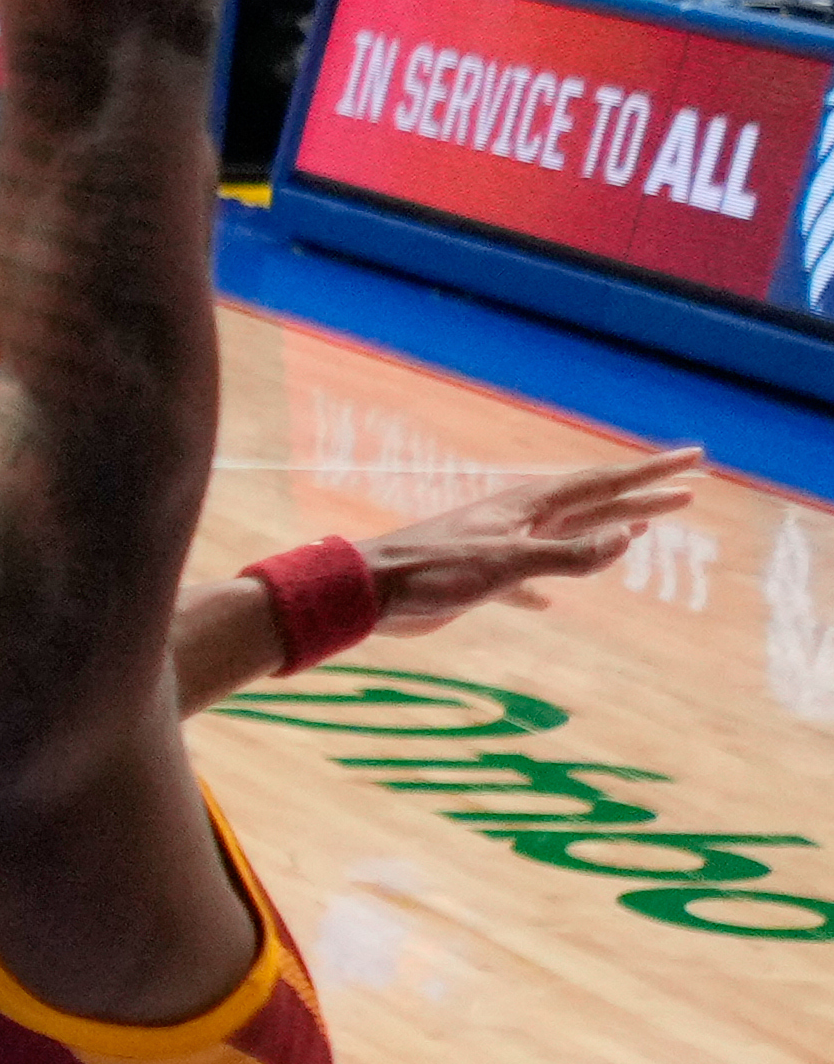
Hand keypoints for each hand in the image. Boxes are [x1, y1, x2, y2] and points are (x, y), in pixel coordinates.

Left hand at [365, 449, 699, 632]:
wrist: (369, 591)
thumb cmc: (432, 573)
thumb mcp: (507, 564)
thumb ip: (567, 555)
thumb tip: (627, 539)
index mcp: (529, 507)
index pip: (604, 483)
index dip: (651, 474)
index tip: (694, 460)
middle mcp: (519, 520)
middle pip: (594, 505)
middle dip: (642, 498)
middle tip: (689, 492)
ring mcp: (499, 548)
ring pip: (566, 537)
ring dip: (605, 533)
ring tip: (641, 530)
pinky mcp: (478, 581)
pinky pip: (524, 582)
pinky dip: (546, 588)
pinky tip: (551, 603)